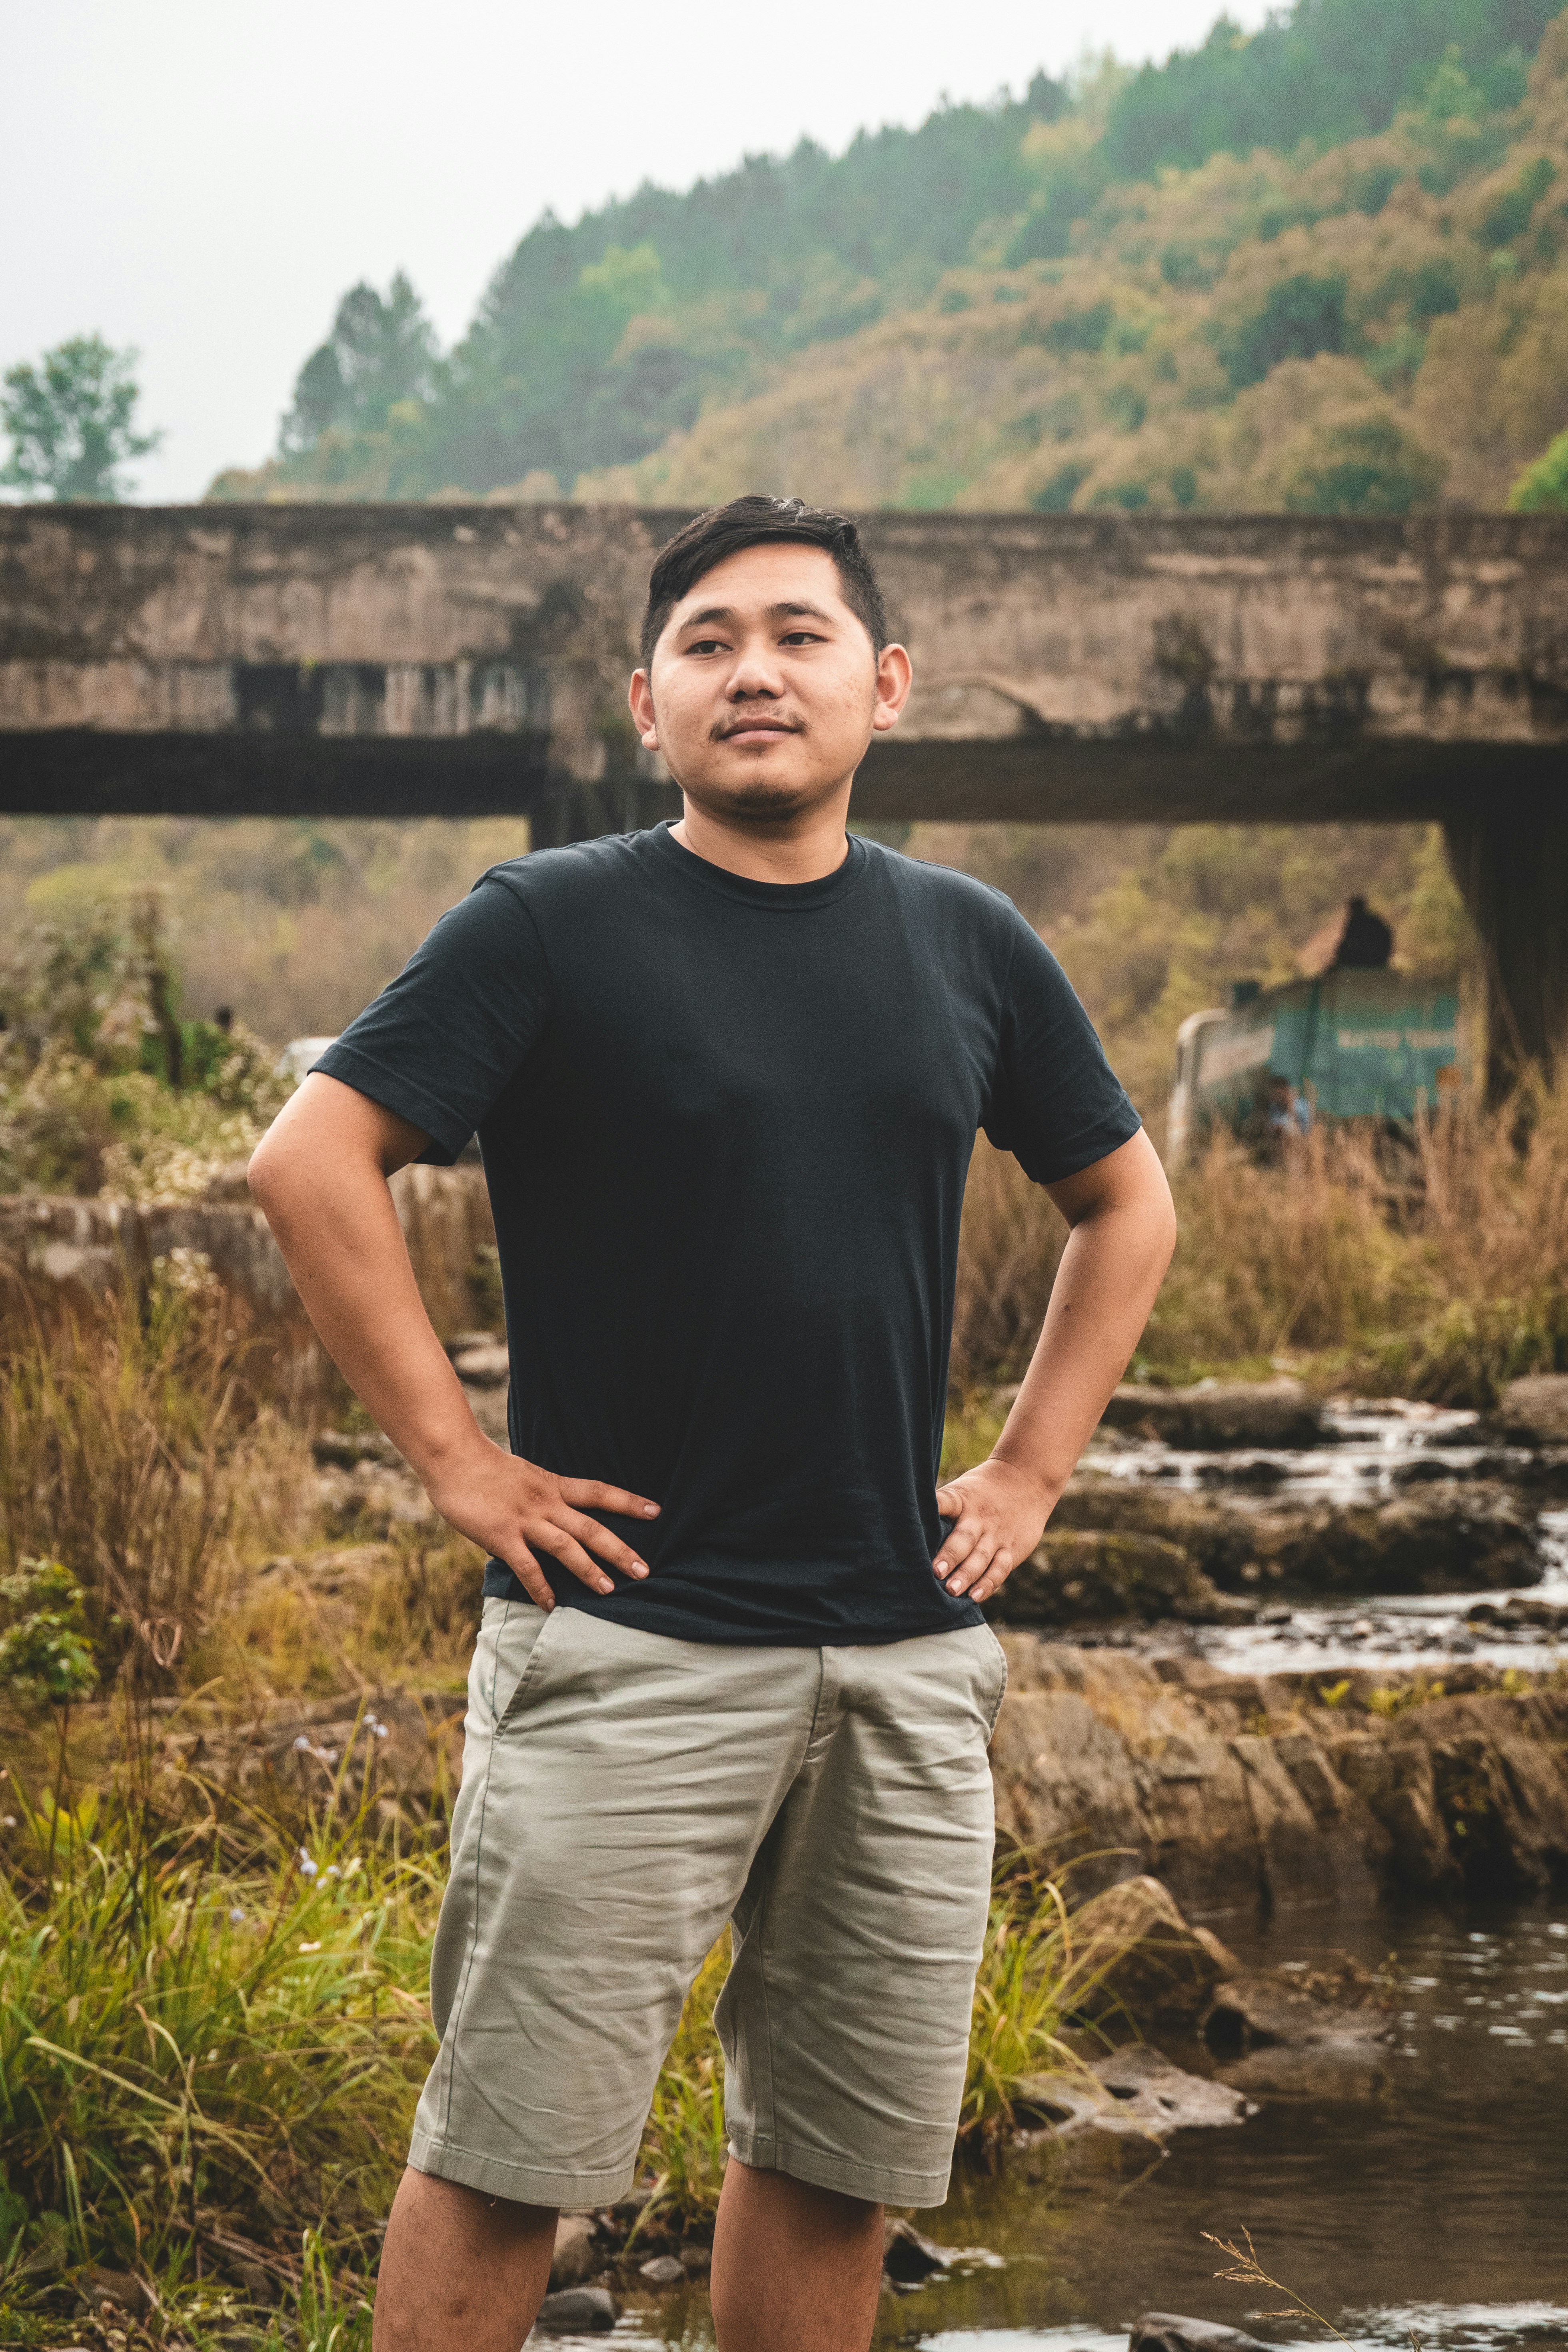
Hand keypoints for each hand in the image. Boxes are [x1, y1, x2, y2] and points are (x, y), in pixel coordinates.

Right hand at [425, 1441, 659, 1610]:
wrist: (454, 1458)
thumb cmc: (485, 1469)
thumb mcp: (526, 1476)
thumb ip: (542, 1498)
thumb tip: (554, 1519)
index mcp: (553, 1486)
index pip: (599, 1492)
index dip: (628, 1502)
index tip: (656, 1511)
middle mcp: (546, 1503)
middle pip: (591, 1527)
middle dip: (620, 1550)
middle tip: (645, 1570)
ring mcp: (525, 1520)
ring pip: (567, 1547)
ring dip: (589, 1570)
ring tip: (609, 1590)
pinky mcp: (502, 1536)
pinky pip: (527, 1567)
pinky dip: (540, 1587)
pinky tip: (550, 1605)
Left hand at [931, 1456, 1056, 1605]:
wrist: (1027, 1479)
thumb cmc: (982, 1490)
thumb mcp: (962, 1490)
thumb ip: (941, 1509)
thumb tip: (904, 1525)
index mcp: (963, 1499)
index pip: (946, 1502)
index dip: (933, 1511)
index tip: (916, 1524)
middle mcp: (979, 1518)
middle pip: (964, 1538)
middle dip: (950, 1556)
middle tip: (936, 1572)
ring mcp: (997, 1535)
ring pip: (982, 1557)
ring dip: (967, 1575)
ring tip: (952, 1590)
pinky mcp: (1011, 1549)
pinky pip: (1000, 1568)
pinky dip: (988, 1583)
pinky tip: (975, 1596)